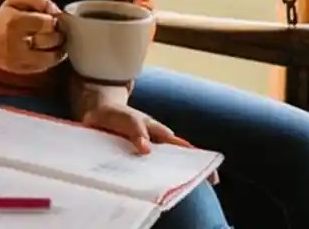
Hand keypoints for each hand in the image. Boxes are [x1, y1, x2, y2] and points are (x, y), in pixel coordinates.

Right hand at [0, 0, 66, 73]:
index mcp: (14, 23)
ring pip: (51, 57)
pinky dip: (51, 57)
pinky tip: (48, 49)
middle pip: (51, 40)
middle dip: (58, 33)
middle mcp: (15, 44)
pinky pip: (46, 66)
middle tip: (56, 29)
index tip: (51, 17)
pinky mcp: (22, 71)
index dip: (53, 19)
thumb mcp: (16, 0)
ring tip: (55, 40)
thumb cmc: (4, 18)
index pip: (46, 23)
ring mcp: (18, 61)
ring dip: (59, 47)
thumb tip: (56, 12)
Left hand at [80, 103, 219, 184]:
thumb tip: (146, 149)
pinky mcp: (127, 161)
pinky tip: (139, 192)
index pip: (182, 148)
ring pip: (155, 170)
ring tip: (164, 195)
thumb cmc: (119, 114)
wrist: (96, 113)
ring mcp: (142, 154)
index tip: (212, 175)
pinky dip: (138, 181)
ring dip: (159, 181)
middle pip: (172, 163)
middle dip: (183, 176)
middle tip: (193, 192)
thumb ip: (137, 131)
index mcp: (159, 134)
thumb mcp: (128, 119)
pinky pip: (135, 173)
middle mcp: (154, 146)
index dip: (197, 160)